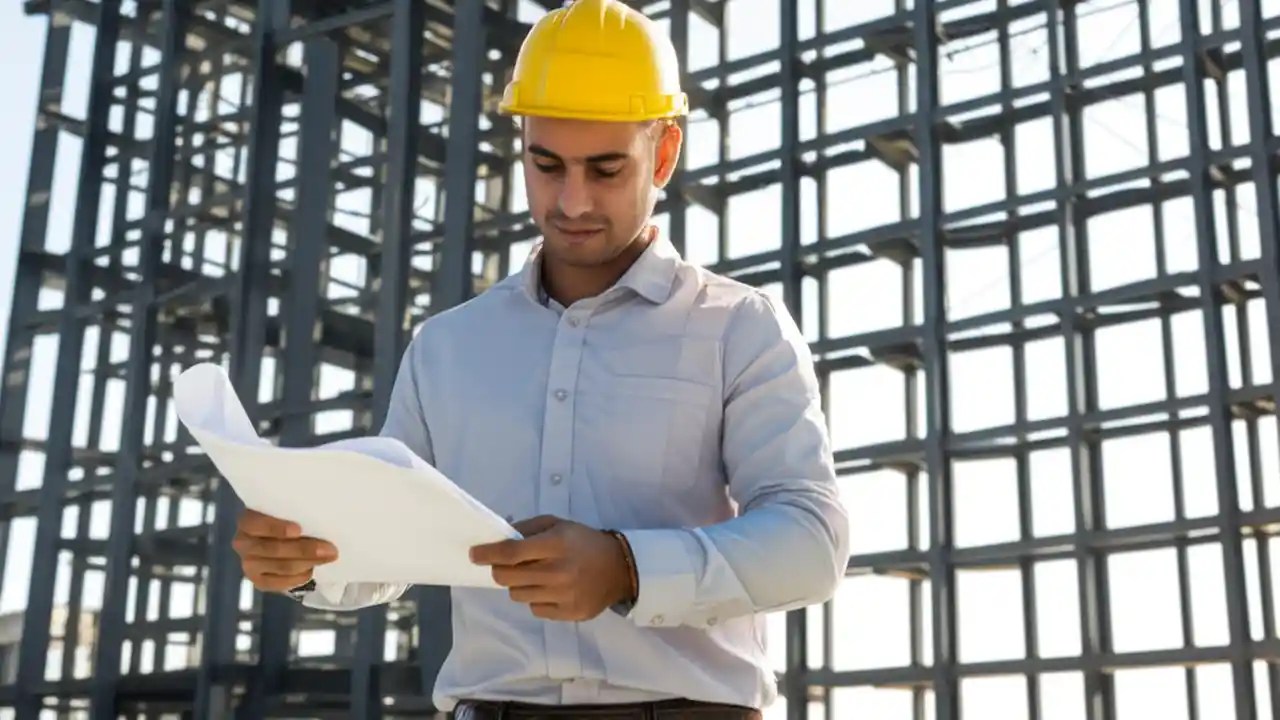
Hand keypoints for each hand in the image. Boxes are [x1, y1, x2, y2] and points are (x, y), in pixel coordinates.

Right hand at [232, 509, 337, 592]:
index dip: (277, 528)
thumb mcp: (288, 513)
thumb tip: (322, 519)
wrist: (278, 540)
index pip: (257, 524)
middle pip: (274, 549)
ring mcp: (249, 565)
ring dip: (308, 563)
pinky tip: (311, 570)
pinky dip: (299, 577)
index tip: (298, 530)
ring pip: (282, 566)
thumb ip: (296, 514)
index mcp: (247, 521)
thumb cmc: (287, 521)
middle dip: (304, 550)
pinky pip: (281, 583)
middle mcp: (243, 543)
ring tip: (327, 558)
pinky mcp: (258, 581)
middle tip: (329, 549)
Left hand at [470, 515, 632, 621]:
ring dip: (520, 585)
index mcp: (555, 545)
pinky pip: (535, 609)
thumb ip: (527, 529)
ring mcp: (563, 595)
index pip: (511, 553)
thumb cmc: (583, 542)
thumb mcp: (557, 524)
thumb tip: (497, 537)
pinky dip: (536, 599)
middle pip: (507, 578)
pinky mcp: (568, 614)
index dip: (488, 554)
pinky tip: (551, 589)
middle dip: (500, 570)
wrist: (619, 568)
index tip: (474, 555)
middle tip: (507, 566)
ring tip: (537, 576)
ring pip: (517, 595)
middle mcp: (558, 571)